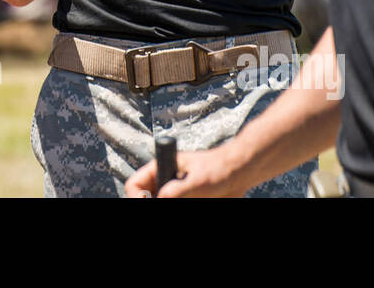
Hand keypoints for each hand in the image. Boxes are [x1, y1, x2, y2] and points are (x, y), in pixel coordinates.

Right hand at [125, 147, 246, 197]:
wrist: (239, 176)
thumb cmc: (219, 169)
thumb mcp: (197, 180)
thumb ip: (177, 190)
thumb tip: (160, 199)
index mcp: (160, 169)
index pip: (134, 185)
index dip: (136, 197)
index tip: (146, 202)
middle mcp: (163, 183)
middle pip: (146, 199)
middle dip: (154, 202)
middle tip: (172, 202)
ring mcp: (173, 195)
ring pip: (161, 202)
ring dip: (171, 202)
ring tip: (196, 198)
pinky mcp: (184, 201)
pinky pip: (176, 205)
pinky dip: (185, 204)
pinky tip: (201, 200)